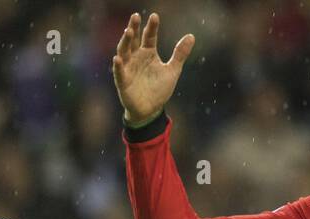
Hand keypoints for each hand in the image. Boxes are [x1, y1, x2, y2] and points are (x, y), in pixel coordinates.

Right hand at [111, 11, 194, 125]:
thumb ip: (180, 54)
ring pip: (124, 51)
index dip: (152, 27)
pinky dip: (118, 66)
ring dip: (125, 41)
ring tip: (128, 31)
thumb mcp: (172, 71)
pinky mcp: (123, 82)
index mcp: (148, 53)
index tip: (155, 16)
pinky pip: (119, 72)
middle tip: (135, 16)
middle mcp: (136, 57)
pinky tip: (117, 58)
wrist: (151, 110)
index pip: (149, 36)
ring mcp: (128, 68)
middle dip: (134, 28)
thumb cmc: (159, 89)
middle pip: (133, 40)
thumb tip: (191, 36)